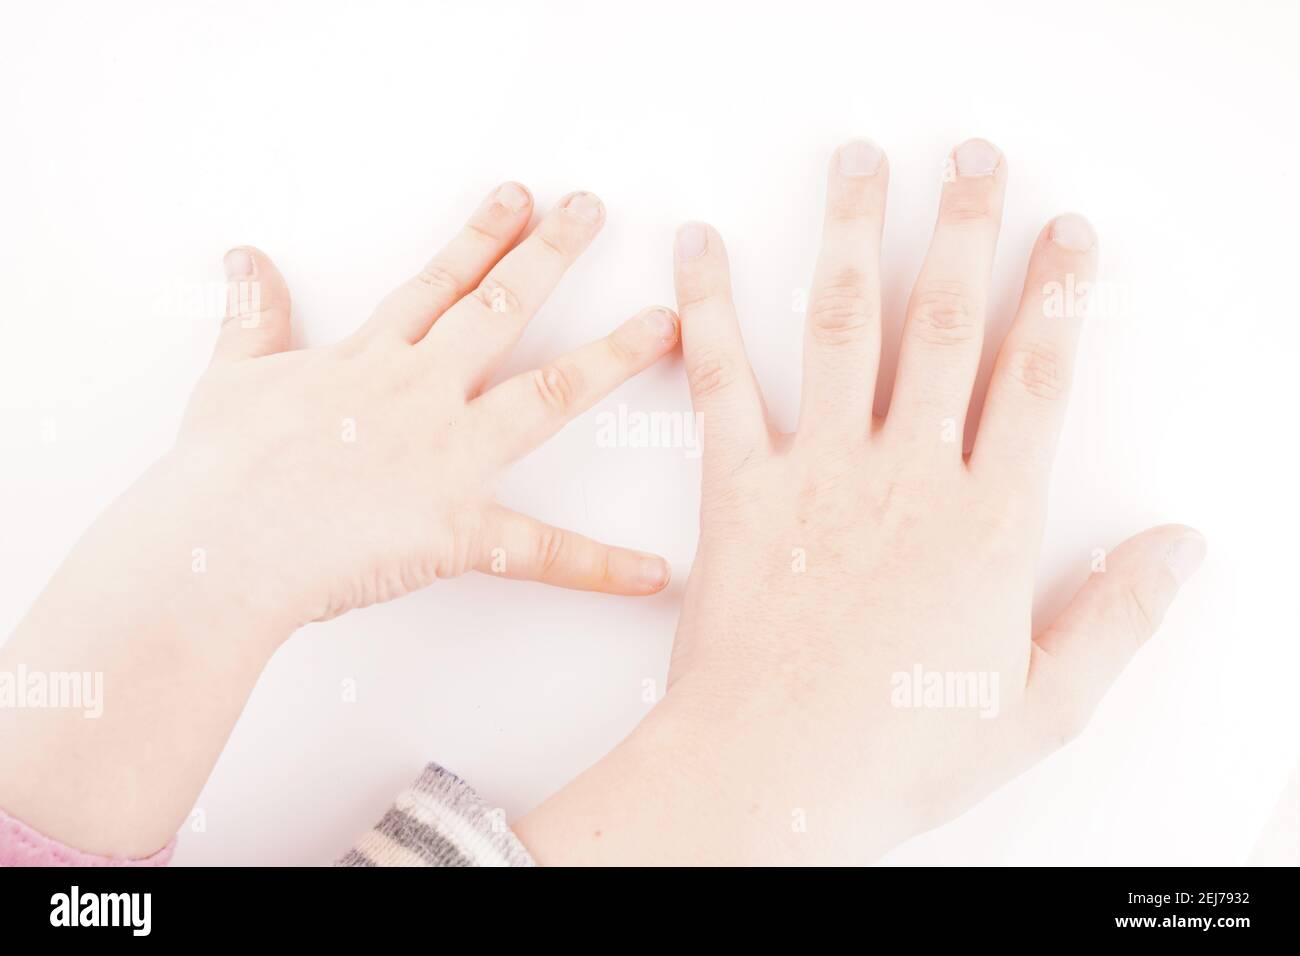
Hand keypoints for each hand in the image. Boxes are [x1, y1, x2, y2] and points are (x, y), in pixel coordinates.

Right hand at [179, 183, 676, 630]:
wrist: (216, 547)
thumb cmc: (218, 472)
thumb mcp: (229, 379)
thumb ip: (251, 317)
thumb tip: (244, 261)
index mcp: (371, 358)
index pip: (440, 281)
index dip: (483, 234)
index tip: (520, 195)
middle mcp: (421, 391)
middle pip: (501, 309)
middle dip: (551, 255)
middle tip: (596, 211)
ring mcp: (447, 455)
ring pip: (546, 394)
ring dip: (610, 358)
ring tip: (665, 326)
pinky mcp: (458, 528)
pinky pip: (542, 552)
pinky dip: (599, 566)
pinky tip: (654, 572)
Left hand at [516, 139, 1204, 864]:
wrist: (774, 773)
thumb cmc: (898, 750)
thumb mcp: (1041, 705)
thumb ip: (1117, 619)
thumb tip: (1178, 551)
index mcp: (985, 522)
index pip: (1038, 379)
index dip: (1058, 297)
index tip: (1065, 235)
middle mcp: (906, 475)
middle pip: (951, 326)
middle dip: (968, 232)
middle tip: (976, 161)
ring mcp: (820, 472)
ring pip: (847, 328)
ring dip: (857, 236)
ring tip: (863, 166)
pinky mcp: (740, 488)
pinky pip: (724, 380)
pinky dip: (711, 309)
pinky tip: (704, 250)